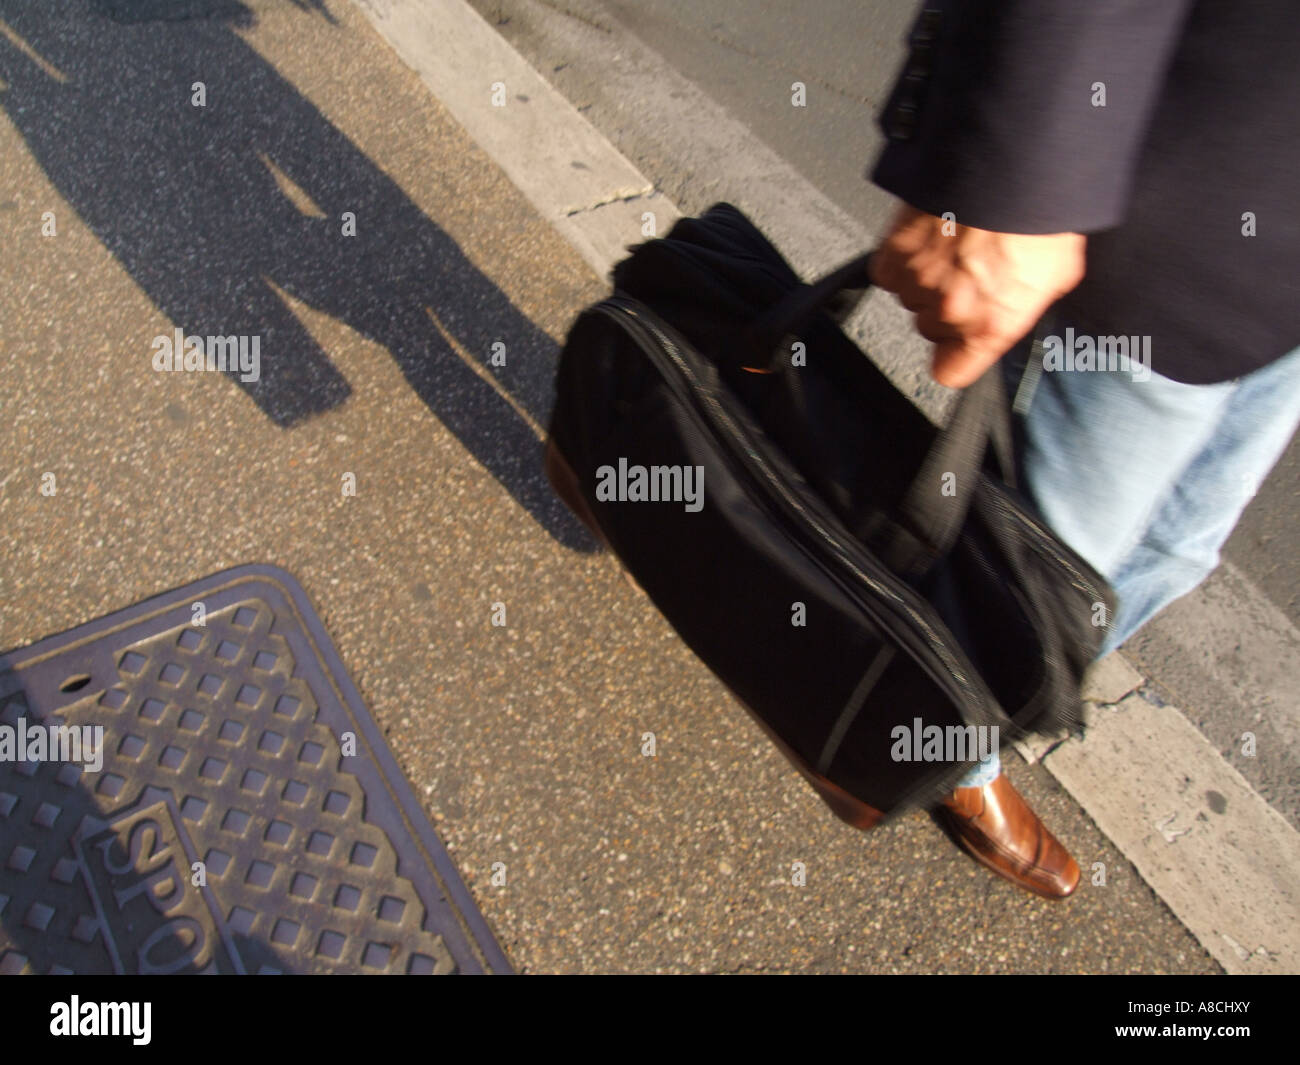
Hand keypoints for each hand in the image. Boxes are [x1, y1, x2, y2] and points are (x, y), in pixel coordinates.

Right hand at [870, 204, 1086, 387]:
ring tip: (954, 248)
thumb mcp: (1058, 274)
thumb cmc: (1040, 214)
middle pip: (930, 328)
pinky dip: (901, 260)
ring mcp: (917, 281)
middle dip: (946, 307)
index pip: (950, 372)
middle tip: (970, 275)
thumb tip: (1017, 305)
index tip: (957, 349)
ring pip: (910, 298)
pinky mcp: (895, 251)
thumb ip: (1027, 304)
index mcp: (990, 326)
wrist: (1013, 162)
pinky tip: (926, 242)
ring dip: (925, 280)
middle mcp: (949, 310)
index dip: (953, 359)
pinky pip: (888, 271)